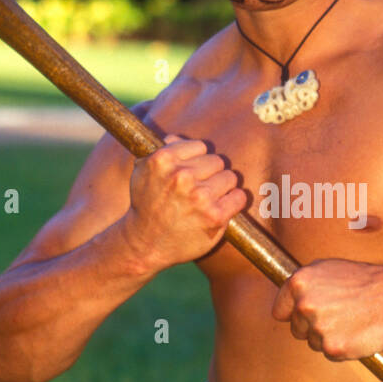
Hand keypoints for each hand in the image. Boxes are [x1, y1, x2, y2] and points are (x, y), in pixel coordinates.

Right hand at [121, 134, 247, 270]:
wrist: (145, 244)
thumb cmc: (147, 206)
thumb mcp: (144, 172)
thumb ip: (162, 151)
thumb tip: (178, 137)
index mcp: (163, 159)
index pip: (200, 147)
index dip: (197, 161)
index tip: (191, 173)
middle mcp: (182, 176)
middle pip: (217, 161)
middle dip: (211, 174)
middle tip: (199, 190)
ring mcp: (199, 196)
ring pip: (230, 177)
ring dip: (223, 188)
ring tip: (208, 200)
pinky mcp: (214, 215)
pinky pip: (239, 197)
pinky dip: (234, 201)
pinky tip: (221, 208)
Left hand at [272, 259, 382, 359]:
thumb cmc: (364, 280)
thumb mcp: (327, 269)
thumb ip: (304, 284)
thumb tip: (289, 298)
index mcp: (299, 284)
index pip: (280, 311)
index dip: (293, 314)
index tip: (304, 316)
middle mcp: (304, 306)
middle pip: (296, 329)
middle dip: (312, 326)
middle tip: (337, 316)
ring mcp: (317, 328)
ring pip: (312, 342)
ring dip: (327, 337)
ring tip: (349, 322)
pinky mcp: (332, 348)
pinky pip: (328, 353)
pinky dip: (340, 347)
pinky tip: (354, 333)